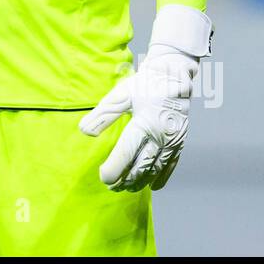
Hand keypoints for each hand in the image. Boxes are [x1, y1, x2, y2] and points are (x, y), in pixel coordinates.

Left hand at [79, 47, 198, 191]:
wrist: (173, 75)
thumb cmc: (144, 84)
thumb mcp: (120, 96)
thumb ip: (103, 115)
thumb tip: (84, 131)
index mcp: (143, 123)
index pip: (126, 154)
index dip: (114, 169)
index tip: (103, 176)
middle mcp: (159, 136)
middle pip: (141, 167)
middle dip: (125, 180)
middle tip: (111, 186)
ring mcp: (172, 141)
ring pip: (155, 169)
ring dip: (140, 182)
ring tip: (126, 188)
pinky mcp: (180, 142)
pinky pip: (171, 165)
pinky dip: (161, 178)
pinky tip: (152, 186)